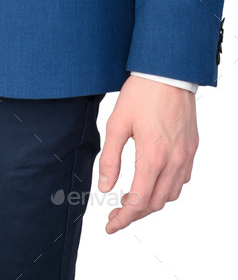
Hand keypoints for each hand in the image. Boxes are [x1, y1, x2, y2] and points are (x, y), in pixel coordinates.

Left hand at [98, 74, 197, 232]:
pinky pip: (181, 180)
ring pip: (170, 195)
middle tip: (115, 214)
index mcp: (153, 156)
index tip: (110, 225)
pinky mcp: (191, 148)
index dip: (123, 218)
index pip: (138, 201)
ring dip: (151, 203)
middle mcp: (173, 161)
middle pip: (155, 203)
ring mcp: (185, 155)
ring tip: (131, 199)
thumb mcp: (117, 123)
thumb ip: (110, 158)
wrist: (168, 72)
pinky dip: (166, 189)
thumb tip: (105, 187)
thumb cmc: (141, 93)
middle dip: (134, 214)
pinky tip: (152, 182)